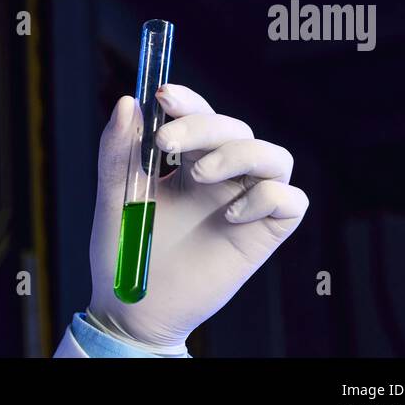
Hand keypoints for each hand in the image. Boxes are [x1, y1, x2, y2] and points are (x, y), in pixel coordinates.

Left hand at [88, 84, 308, 351]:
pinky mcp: (262, 234)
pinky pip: (290, 200)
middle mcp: (221, 178)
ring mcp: (244, 203)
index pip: (201, 117)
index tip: (163, 96)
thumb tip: (127, 102)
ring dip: (239, 153)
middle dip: (204, 125)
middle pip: (237, 129)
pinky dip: (267, 196)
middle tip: (166, 140)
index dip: (190, 101)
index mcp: (185, 163)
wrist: (133, 308)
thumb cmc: (123, 253)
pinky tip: (228, 215)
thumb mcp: (114, 196)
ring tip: (199, 174)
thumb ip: (117, 151)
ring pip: (274, 156)